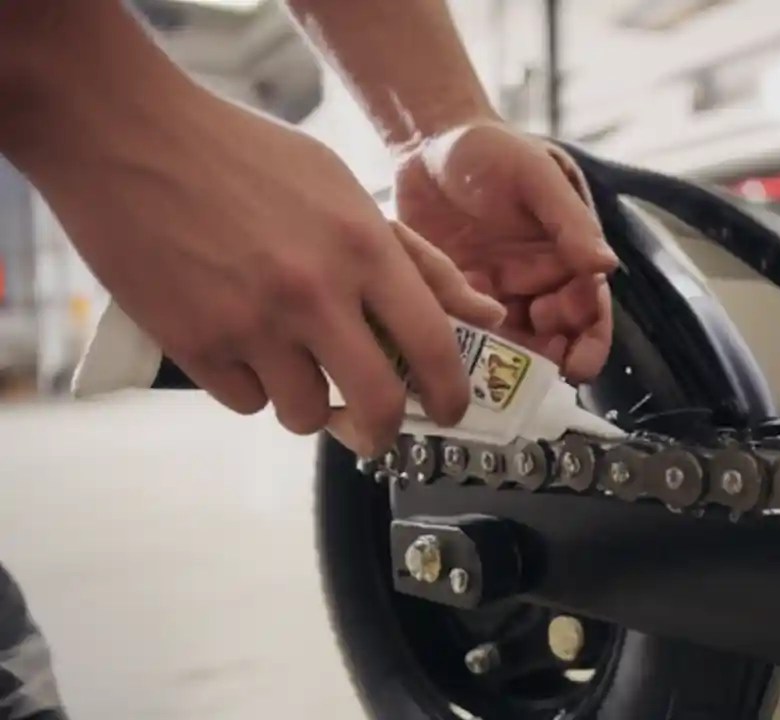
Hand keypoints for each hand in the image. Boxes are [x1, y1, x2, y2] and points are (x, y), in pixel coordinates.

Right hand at [35, 92, 503, 455]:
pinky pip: (244, 402)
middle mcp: (313, 292)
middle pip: (377, 404)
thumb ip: (418, 259)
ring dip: (308, 407)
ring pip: (303, 415)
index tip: (452, 412)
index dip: (452, 394)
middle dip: (385, 431)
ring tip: (295, 369)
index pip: (433, 345)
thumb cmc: (247, 158)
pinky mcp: (194, 342)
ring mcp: (251, 322)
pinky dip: (251, 388)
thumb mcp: (345, 190)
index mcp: (363, 247)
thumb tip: (484, 313)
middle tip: (378, 431)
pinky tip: (242, 347)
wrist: (130, 137)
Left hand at [394, 122, 618, 382]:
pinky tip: (455, 355)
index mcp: (568, 255)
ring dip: (505, 364)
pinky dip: (464, 349)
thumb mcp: (537, 176)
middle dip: (547, 360)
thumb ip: (571, 221)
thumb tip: (606, 266)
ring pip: (510, 345)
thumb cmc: (492, 148)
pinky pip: (465, 333)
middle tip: (530, 372)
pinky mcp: (455, 296)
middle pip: (554, 339)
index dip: (588, 340)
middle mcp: (536, 282)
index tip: (576, 361)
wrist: (427, 140)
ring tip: (492, 374)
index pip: (590, 310)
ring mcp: (495, 293)